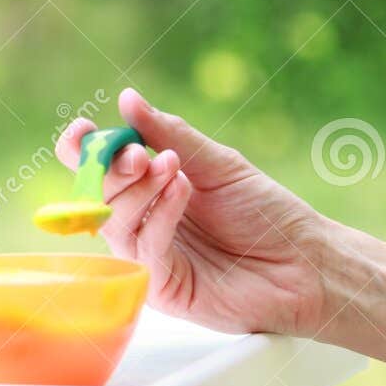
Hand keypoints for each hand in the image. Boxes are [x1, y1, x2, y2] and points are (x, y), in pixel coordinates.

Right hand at [57, 87, 331, 335]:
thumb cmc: (264, 212)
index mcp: (148, 188)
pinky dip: (159, 215)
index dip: (81, 150)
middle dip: (112, 169)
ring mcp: (148, 255)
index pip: (97, 169)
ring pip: (114, 222)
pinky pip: (144, 248)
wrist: (304, 262)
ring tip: (173, 167)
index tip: (84, 130)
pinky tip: (182, 192)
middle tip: (140, 154)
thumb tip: (127, 99)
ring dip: (138, 190)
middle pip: (97, 194)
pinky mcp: (161, 286)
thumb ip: (170, 133)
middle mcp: (141, 221)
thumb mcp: (217, 163)